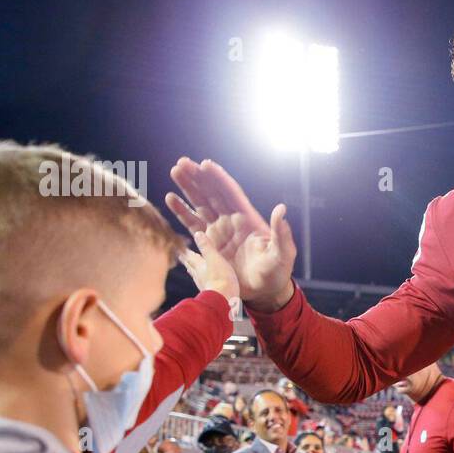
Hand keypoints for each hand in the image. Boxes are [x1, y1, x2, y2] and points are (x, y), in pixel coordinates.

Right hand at [166, 158, 296, 310]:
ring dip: (188, 188)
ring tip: (176, 171)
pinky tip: (170, 198)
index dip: (219, 179)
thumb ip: (280, 233)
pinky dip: (182, 211)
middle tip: (182, 162)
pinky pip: (193, 223)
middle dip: (198, 177)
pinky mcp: (209, 243)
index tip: (205, 164)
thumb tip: (281, 209)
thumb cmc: (277, 271)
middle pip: (212, 193)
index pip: (231, 193)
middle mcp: (231, 220)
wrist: (264, 290)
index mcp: (248, 218)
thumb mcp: (283, 252)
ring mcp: (219, 229)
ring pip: (200, 203)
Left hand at [179, 232, 239, 303]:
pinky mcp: (211, 293)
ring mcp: (204, 285)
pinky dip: (200, 280)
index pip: (190, 256)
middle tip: (180, 257)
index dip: (185, 252)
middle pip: (191, 266)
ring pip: (195, 276)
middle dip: (186, 261)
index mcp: (200, 266)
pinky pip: (203, 284)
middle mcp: (199, 276)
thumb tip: (197, 233)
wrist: (224, 300)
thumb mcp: (214, 259)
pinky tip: (203, 283)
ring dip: (192, 271)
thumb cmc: (220, 278)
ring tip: (189, 268)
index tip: (178, 248)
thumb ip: (207, 247)